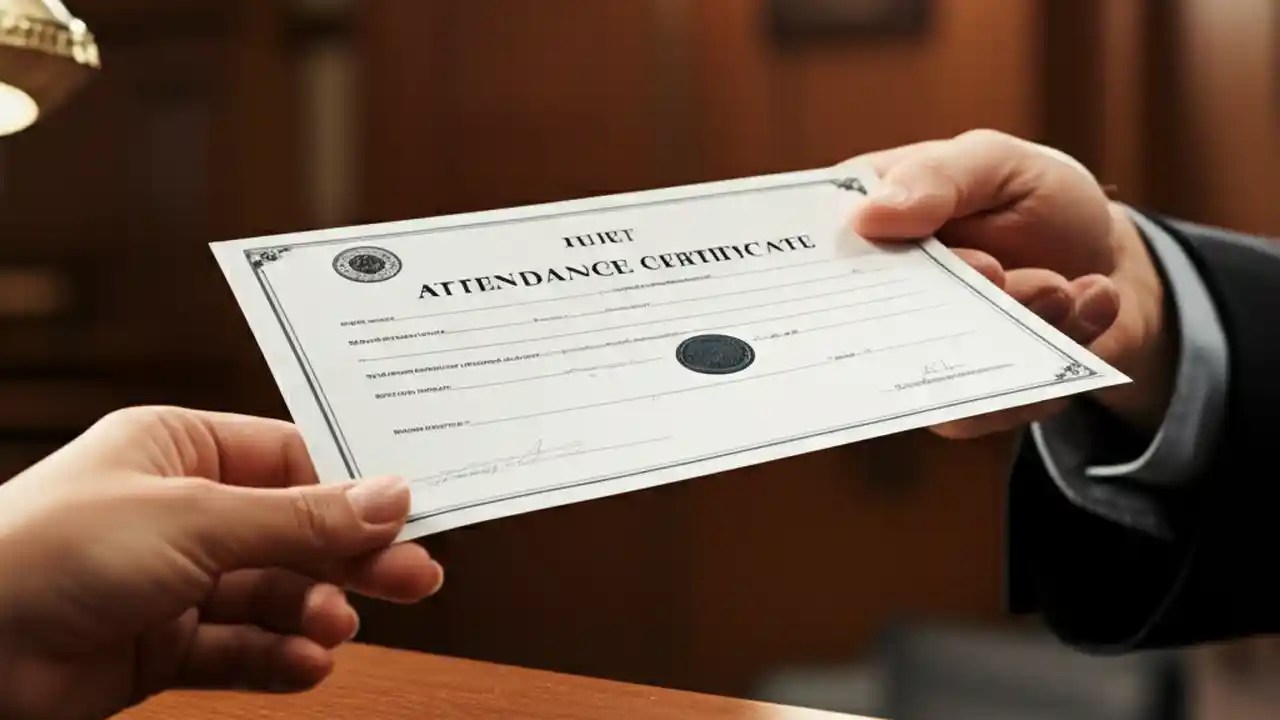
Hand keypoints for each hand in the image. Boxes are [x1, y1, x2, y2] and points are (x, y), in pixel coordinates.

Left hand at [0, 406, 443, 719]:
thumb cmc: (49, 552)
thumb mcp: (194, 521)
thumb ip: (300, 518)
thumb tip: (392, 496)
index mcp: (178, 449)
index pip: (292, 459)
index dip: (352, 488)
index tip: (410, 514)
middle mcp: (178, 510)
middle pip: (291, 530)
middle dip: (350, 557)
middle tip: (415, 579)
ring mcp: (168, 579)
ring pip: (270, 593)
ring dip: (310, 612)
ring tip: (336, 629)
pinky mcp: (156, 645)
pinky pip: (235, 647)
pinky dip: (273, 658)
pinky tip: (306, 665)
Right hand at [846, 129, 1176, 437]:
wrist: (1113, 261)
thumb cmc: (1039, 200)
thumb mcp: (996, 162)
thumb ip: (939, 178)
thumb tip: (868, 216)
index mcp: (866, 229)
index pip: (816, 255)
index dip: (831, 264)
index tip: (884, 247)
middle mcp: (882, 302)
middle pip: (868, 324)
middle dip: (941, 300)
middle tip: (994, 269)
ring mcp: (926, 356)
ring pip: (938, 371)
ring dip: (1010, 326)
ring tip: (1062, 287)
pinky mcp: (973, 400)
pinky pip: (994, 404)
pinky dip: (1055, 354)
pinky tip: (1092, 301)